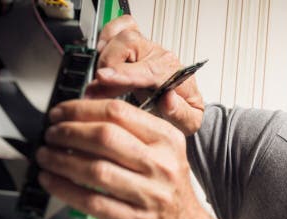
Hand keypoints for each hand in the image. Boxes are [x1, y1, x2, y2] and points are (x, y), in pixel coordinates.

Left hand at [35, 99, 211, 218]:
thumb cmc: (167, 191)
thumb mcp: (163, 152)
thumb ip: (131, 132)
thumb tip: (80, 117)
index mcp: (166, 139)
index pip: (118, 112)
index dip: (80, 109)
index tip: (60, 113)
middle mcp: (161, 164)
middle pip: (104, 137)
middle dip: (67, 132)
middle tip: (50, 134)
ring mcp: (149, 194)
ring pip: (95, 170)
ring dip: (61, 160)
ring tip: (45, 156)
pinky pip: (92, 201)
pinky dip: (64, 189)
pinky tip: (51, 181)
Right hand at [85, 15, 204, 135]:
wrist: (183, 107)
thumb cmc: (181, 113)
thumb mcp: (188, 123)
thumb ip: (180, 114)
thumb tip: (168, 100)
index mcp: (173, 74)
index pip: (146, 70)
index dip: (122, 73)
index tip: (103, 78)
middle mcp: (159, 57)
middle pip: (129, 44)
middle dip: (108, 65)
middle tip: (97, 89)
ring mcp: (147, 49)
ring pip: (122, 35)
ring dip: (105, 54)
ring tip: (99, 77)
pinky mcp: (136, 46)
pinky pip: (121, 27)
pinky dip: (107, 35)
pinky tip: (101, 52)